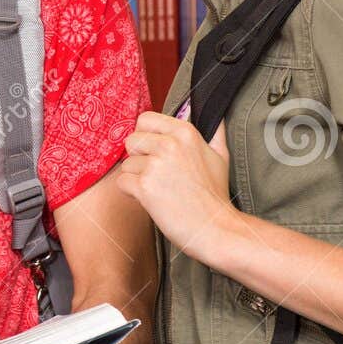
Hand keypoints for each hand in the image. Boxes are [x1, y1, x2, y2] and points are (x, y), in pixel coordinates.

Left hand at [114, 112, 240, 265]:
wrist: (215, 228)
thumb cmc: (215, 195)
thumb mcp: (220, 155)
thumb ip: (214, 132)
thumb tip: (216, 115)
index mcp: (185, 133)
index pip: (145, 120)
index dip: (145, 136)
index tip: (154, 151)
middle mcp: (169, 145)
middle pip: (131, 141)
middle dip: (138, 158)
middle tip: (156, 175)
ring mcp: (156, 165)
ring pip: (126, 164)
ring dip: (137, 179)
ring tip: (159, 191)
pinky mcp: (145, 186)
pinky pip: (122, 182)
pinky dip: (131, 193)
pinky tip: (151, 200)